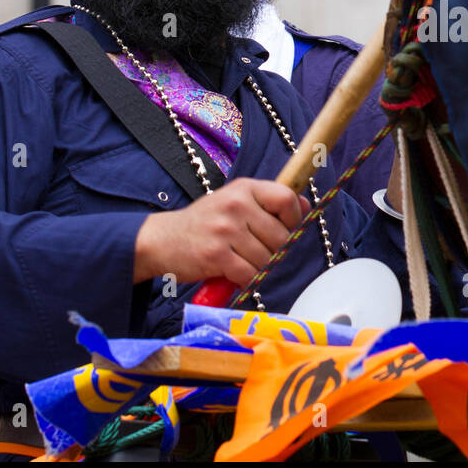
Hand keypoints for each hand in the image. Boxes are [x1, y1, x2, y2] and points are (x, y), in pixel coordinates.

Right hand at [133, 178, 310, 284]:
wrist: (161, 240)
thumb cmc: (205, 223)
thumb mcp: (236, 202)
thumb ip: (269, 204)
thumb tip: (306, 205)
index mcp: (244, 188)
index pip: (287, 199)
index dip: (293, 218)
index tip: (283, 228)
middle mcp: (236, 204)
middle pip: (281, 235)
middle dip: (273, 250)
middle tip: (255, 251)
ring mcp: (225, 229)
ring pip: (267, 258)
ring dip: (258, 267)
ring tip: (240, 260)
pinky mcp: (216, 255)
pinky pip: (249, 274)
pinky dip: (245, 279)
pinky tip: (233, 272)